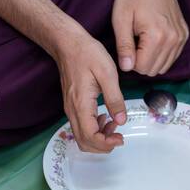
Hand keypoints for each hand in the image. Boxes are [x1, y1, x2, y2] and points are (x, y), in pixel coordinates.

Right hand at [52, 28, 128, 153]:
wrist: (68, 44)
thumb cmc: (87, 54)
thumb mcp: (107, 73)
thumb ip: (115, 99)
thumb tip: (121, 120)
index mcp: (81, 104)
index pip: (90, 137)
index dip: (106, 144)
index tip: (121, 138)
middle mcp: (72, 111)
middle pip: (84, 143)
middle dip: (103, 146)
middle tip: (120, 137)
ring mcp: (70, 109)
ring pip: (82, 138)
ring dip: (99, 139)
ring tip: (115, 127)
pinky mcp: (72, 107)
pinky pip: (81, 128)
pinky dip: (94, 131)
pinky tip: (106, 119)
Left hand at [112, 0, 188, 76]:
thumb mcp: (121, 18)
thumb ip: (124, 46)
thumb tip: (126, 68)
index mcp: (156, 36)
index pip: (142, 68)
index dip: (131, 61)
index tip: (128, 45)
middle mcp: (172, 39)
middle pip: (154, 70)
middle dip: (142, 61)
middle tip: (135, 42)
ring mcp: (181, 38)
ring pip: (164, 66)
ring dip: (152, 58)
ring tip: (144, 40)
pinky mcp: (184, 35)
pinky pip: (172, 57)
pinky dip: (162, 53)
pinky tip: (155, 39)